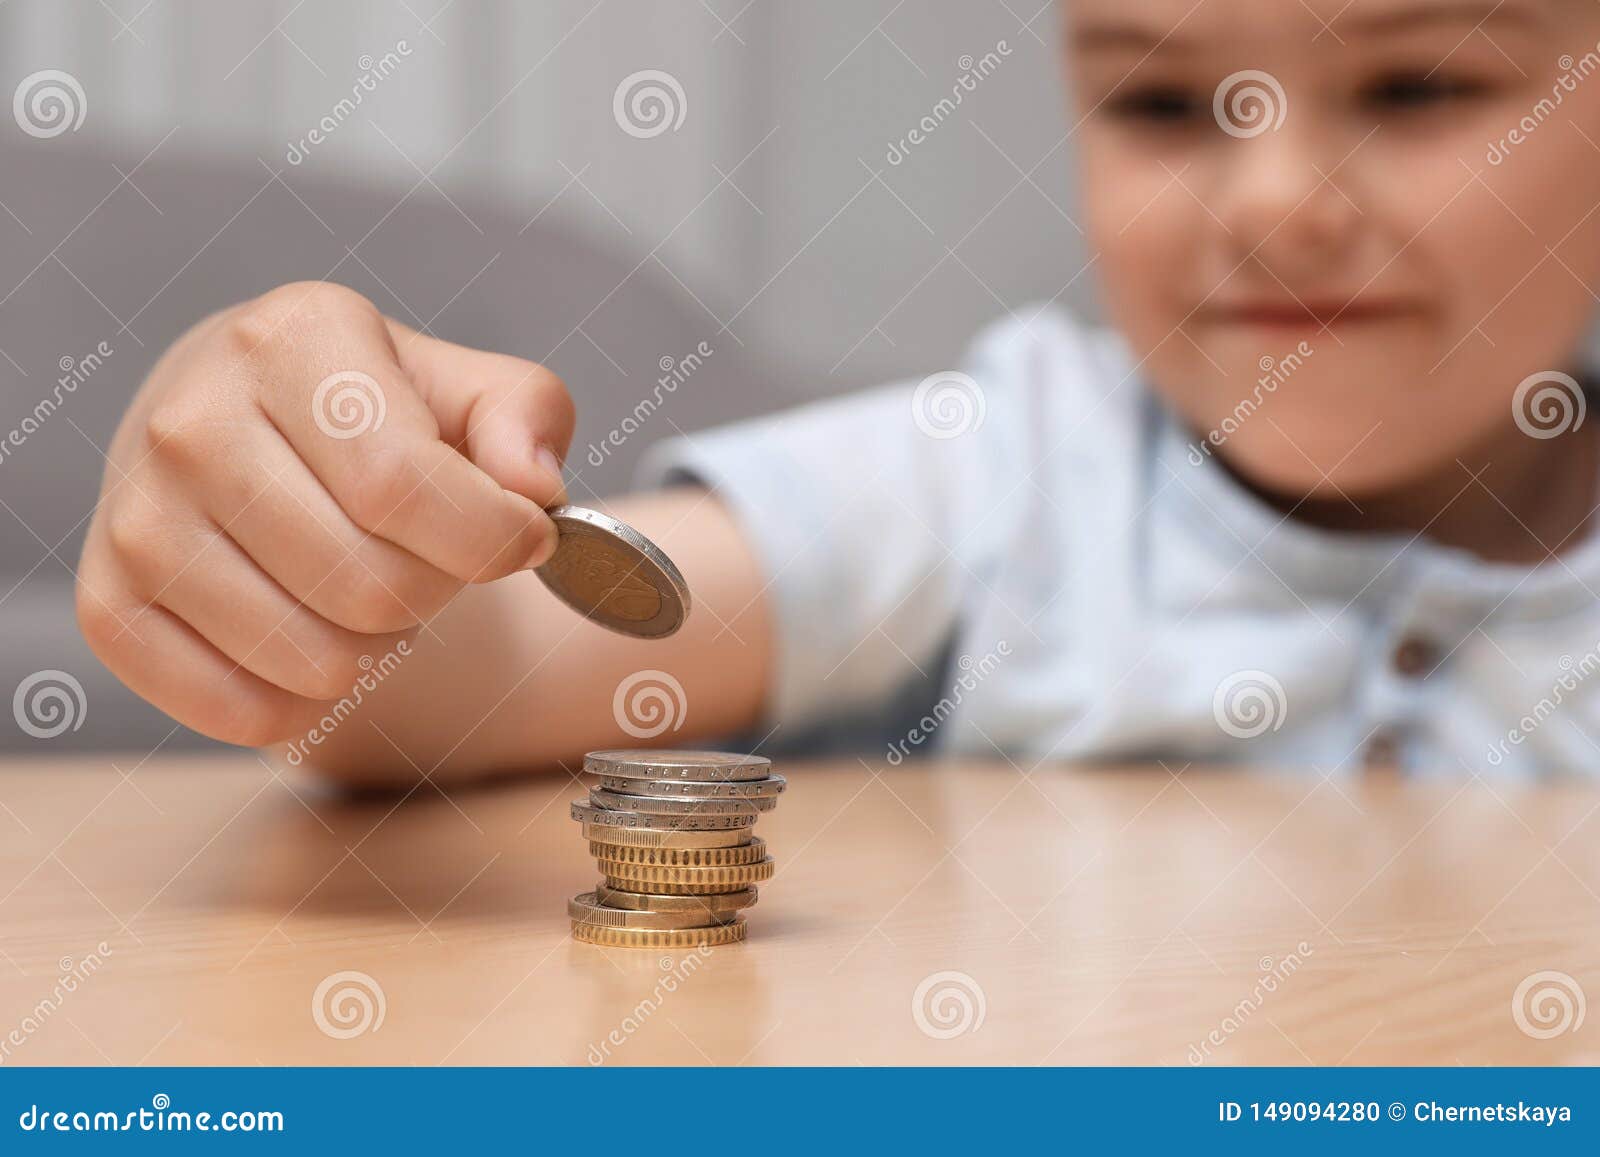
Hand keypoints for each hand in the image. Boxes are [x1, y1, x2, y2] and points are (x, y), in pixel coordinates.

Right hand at [77, 281, 573, 745]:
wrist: (233, 424)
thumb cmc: (368, 411)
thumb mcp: (463, 386)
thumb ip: (524, 419)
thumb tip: (530, 486)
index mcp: (289, 342)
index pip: (404, 486)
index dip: (494, 538)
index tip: (524, 538)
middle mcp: (192, 422)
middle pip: (368, 585)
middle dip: (434, 592)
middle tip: (425, 557)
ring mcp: (136, 519)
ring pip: (314, 659)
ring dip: (375, 648)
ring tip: (362, 585)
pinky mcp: (108, 606)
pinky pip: (246, 711)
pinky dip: (306, 701)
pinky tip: (309, 631)